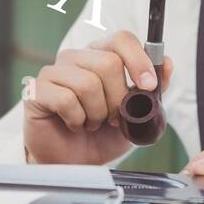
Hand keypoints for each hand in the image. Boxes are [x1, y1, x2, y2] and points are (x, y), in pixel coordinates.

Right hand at [23, 30, 173, 165]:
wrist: (76, 164)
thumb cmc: (102, 136)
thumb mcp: (137, 115)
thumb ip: (153, 90)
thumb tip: (167, 62)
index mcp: (101, 55)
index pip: (121, 39)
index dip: (138, 60)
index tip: (148, 85)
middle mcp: (76, 58)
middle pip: (108, 62)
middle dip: (118, 98)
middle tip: (113, 118)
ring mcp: (54, 71)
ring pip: (88, 83)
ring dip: (97, 113)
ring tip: (92, 123)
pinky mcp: (37, 90)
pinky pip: (65, 99)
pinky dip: (77, 119)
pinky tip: (75, 125)